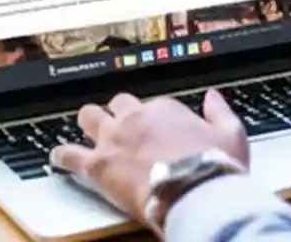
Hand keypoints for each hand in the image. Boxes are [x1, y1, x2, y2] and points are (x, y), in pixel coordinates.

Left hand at [50, 89, 247, 219]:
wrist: (193, 193)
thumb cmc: (214, 167)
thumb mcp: (231, 134)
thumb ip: (220, 112)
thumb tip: (213, 97)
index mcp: (166, 109)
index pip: (153, 104)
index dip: (153, 117)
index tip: (156, 128)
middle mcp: (136, 118)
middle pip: (117, 104)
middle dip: (117, 113)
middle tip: (120, 126)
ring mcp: (114, 139)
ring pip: (88, 117)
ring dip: (88, 123)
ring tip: (86, 131)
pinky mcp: (98, 165)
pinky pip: (69, 154)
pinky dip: (63, 155)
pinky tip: (58, 157)